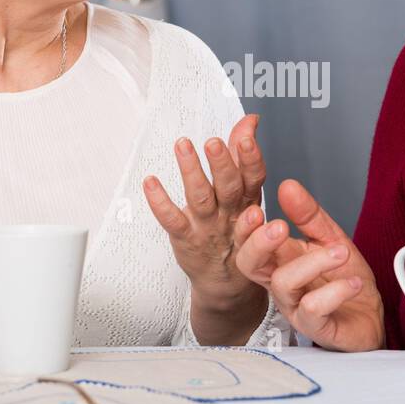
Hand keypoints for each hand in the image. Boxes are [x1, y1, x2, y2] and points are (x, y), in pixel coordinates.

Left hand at [143, 113, 265, 306]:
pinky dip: (160, 202)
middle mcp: (230, 214)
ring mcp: (207, 227)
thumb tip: (249, 120)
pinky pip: (172, 220)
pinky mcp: (186, 239)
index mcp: (248, 201)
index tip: (246, 138)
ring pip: (200, 199)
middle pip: (228, 188)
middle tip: (213, 143)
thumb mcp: (246, 195)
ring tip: (182, 146)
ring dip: (191, 172)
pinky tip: (150, 182)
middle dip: (222, 165)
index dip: (251, 158)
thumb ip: (243, 156)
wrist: (225, 283)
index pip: (254, 177)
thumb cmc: (236, 231)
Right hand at [233, 179, 383, 350]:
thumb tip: (287, 185)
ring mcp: (296, 307)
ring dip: (313, 262)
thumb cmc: (344, 279)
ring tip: (341, 251)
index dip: (245, 229)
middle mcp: (281, 284)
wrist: (370, 316)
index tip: (257, 211)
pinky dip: (335, 291)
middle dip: (259, 244)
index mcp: (280, 260)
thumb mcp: (330, 238)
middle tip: (279, 226)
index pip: (248, 244)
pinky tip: (354, 283)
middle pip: (249, 266)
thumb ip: (309, 215)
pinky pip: (313, 309)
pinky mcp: (316, 327)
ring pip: (284, 283)